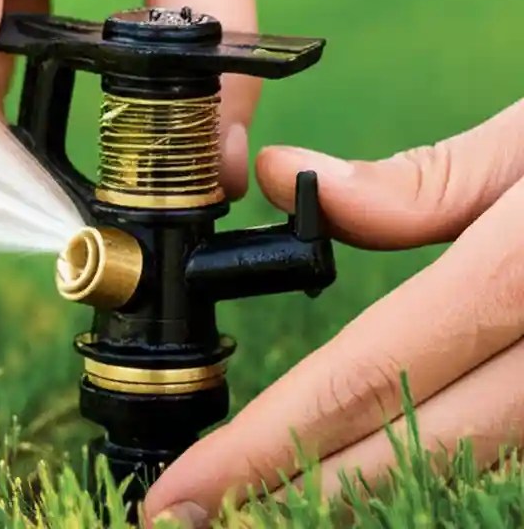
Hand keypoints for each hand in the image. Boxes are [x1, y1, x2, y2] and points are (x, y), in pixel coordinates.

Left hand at [144, 98, 523, 526]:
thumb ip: (422, 179)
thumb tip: (286, 182)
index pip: (366, 375)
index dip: (263, 442)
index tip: (180, 488)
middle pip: (408, 453)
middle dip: (289, 498)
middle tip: (189, 524)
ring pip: (457, 470)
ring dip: (348, 496)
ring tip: (246, 512)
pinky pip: (495, 452)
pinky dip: (418, 470)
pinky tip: (348, 476)